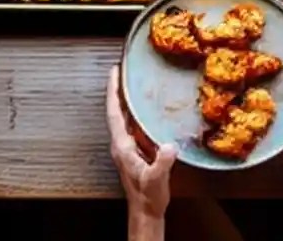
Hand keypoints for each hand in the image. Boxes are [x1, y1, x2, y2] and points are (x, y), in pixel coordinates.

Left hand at [105, 66, 176, 218]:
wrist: (146, 210)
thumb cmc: (148, 196)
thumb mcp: (156, 179)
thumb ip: (162, 163)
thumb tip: (170, 146)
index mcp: (122, 146)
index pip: (114, 113)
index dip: (113, 92)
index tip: (114, 73)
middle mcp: (122, 143)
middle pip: (117, 111)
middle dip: (118, 91)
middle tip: (124, 71)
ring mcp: (128, 147)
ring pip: (125, 118)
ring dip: (127, 100)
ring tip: (135, 83)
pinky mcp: (136, 151)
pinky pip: (134, 126)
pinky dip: (137, 113)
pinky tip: (147, 108)